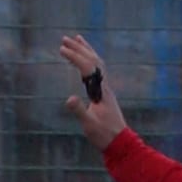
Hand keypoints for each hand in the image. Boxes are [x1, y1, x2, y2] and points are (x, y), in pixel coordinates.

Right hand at [60, 34, 127, 151]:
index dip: (75, 56)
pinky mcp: (104, 94)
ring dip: (86, 51)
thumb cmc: (104, 134)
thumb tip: (68, 98)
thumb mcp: (89, 124)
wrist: (120, 142)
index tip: (62, 49)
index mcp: (101, 90)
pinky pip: (97, 71)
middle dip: (79, 48)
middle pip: (93, 61)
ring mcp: (105, 89)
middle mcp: (105, 86)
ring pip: (97, 64)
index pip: (87, 67)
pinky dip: (89, 62)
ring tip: (77, 39)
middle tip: (65, 39)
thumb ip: (79, 111)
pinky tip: (83, 63)